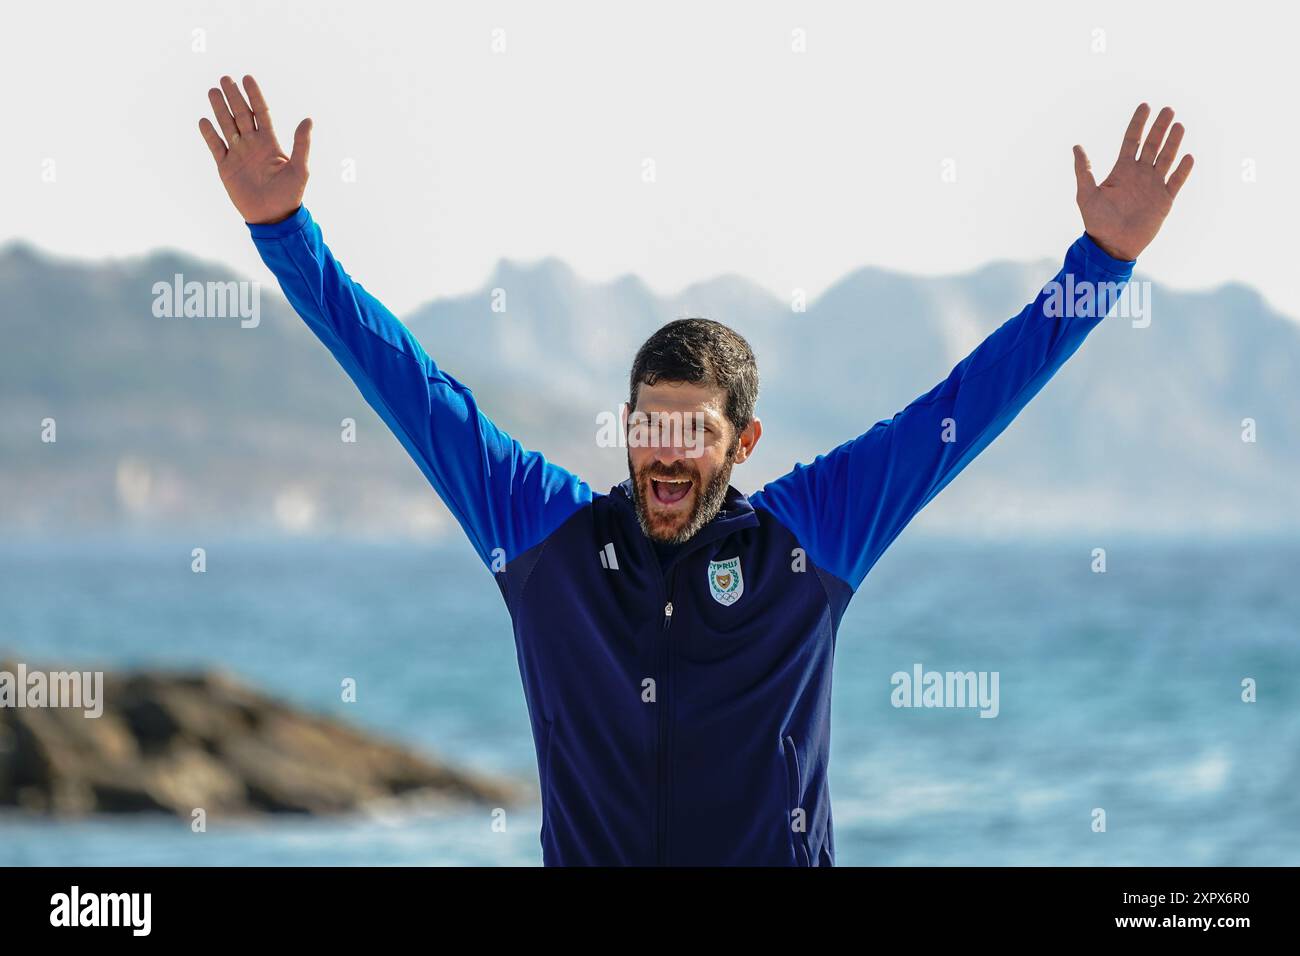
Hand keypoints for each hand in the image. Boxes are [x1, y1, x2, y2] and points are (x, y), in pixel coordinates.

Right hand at [198, 75, 311, 225]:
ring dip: (219, 109)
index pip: (260, 112)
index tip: (247, 78)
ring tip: (213, 91)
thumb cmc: (290, 195)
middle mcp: (252, 144)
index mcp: (270, 142)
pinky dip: (209, 134)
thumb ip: (301, 144)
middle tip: (225, 78)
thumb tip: (308, 119)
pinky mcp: (226, 166)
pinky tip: (204, 120)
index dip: (254, 95)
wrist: (272, 217)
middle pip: (240, 114)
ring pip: (227, 126)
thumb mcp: (300, 169)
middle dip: (233, 96)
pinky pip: (216, 146)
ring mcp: (238, 154)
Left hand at [1072, 104, 1193, 261]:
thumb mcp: (1086, 194)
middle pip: (1152, 145)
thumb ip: (1084, 170)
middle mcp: (1139, 174)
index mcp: (1122, 170)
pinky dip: (1182, 170)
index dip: (1138, 123)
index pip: (1132, 140)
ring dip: (1173, 142)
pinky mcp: (1164, 200)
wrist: (1112, 246)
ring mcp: (1153, 186)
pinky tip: (1188, 156)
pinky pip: (1176, 181)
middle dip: (1160, 127)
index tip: (1145, 105)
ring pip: (1166, 159)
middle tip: (1168, 109)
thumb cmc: (1097, 222)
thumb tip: (1076, 146)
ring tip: (1179, 125)